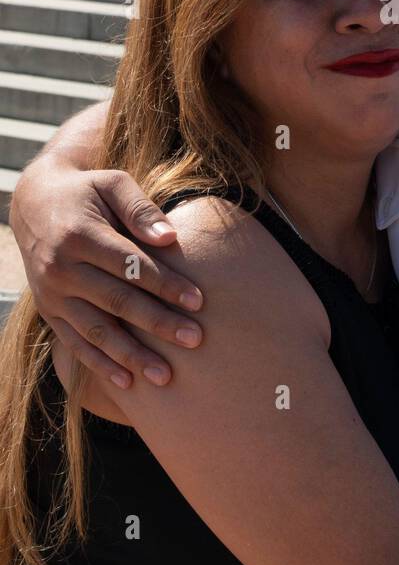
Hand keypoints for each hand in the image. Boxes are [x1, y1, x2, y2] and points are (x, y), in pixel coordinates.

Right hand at [10, 165, 203, 388]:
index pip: (130, 266)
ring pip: (96, 331)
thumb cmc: (87, 191)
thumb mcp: (112, 183)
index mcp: (79, 236)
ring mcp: (52, 295)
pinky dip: (101, 365)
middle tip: (195, 340)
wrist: (34, 204)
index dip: (165, 284)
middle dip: (158, 323)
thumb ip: (140, 208)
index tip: (199, 301)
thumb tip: (170, 238)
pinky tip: (128, 382)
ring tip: (165, 376)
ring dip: (132, 355)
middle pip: (117, 302)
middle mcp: (61, 269)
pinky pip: (76, 344)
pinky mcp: (49, 312)